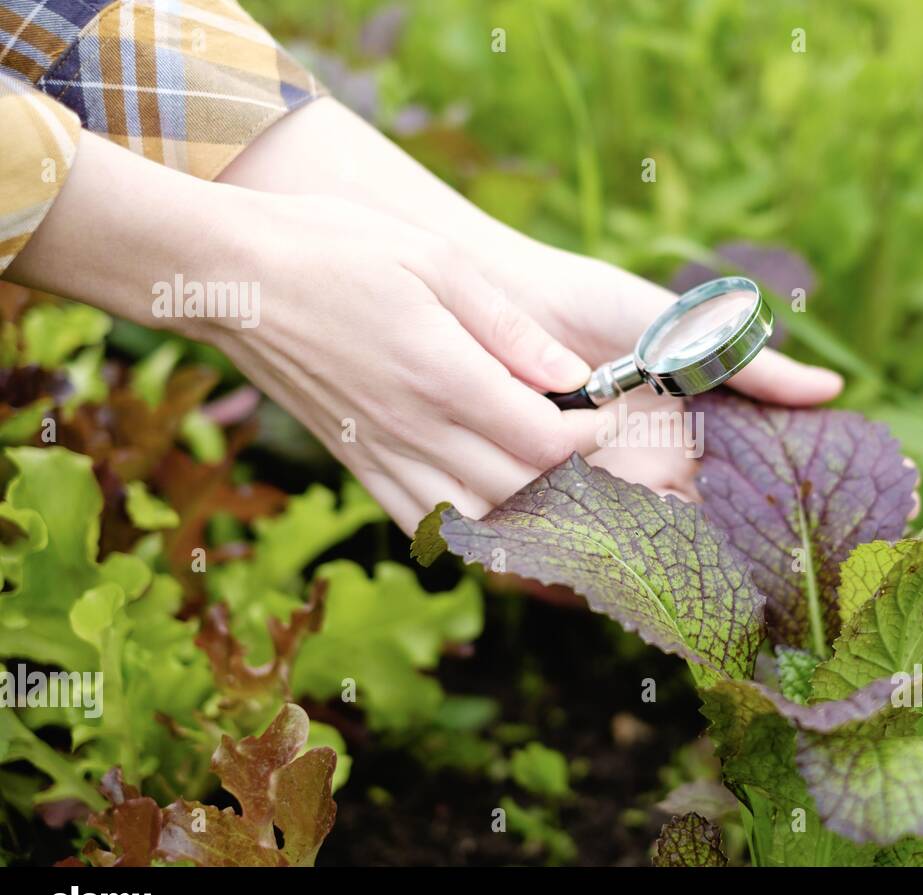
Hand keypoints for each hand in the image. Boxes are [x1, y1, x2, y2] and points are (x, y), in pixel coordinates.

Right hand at [10, 134, 619, 532]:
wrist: (231, 277)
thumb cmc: (336, 251)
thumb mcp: (439, 264)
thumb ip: (511, 330)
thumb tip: (574, 373)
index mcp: (446, 378)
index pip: (546, 443)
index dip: (592, 436)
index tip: (604, 410)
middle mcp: (418, 431)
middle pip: (523, 492)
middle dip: (574, 478)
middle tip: (591, 447)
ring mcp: (384, 455)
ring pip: (477, 521)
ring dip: (527, 511)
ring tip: (550, 478)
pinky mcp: (357, 463)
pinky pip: (423, 523)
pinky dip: (468, 528)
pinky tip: (489, 506)